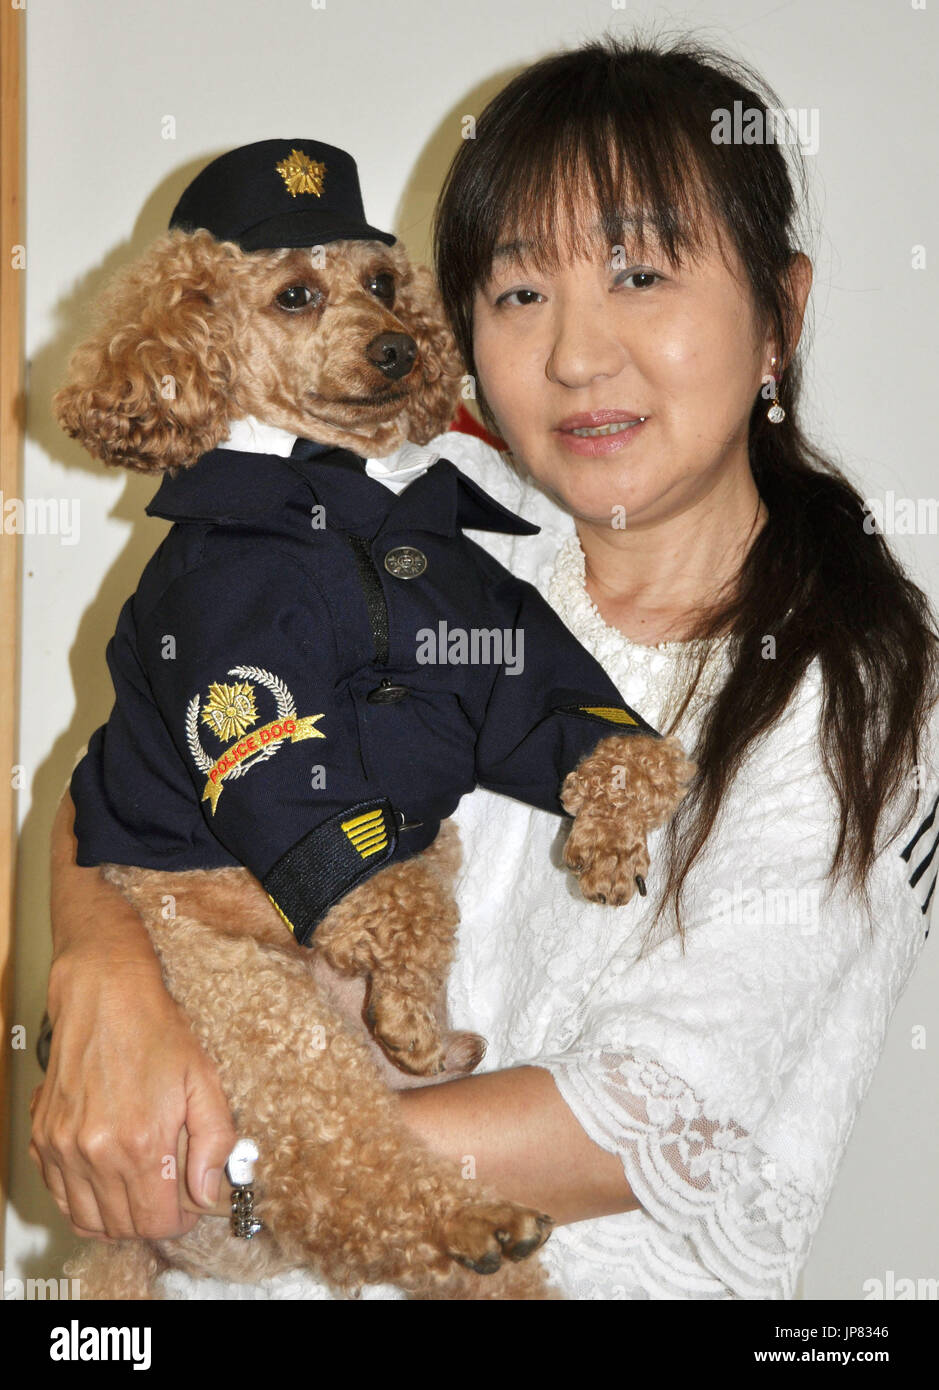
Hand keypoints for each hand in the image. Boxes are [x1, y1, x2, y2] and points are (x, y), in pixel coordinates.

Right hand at [29, 951, 236, 1238]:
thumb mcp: (204, 1081)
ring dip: (116, 1219)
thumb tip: (207, 1190)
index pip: (158, 1222)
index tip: (189, 1207)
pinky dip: (82, 1202)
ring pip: (87, 1220)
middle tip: (168, 1199)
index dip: (180, 1222)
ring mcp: (63, 1147)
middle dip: (151, 1220)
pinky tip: (104, 1182)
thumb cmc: (156, 1033)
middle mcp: (96, 1152)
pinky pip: (59, 1196)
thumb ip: (215, 1141)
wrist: (105, 997)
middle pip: (123, 1226)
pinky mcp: (42, 1138)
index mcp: (142, 1142)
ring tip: (139, 1194)